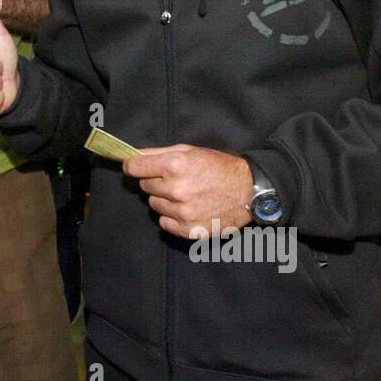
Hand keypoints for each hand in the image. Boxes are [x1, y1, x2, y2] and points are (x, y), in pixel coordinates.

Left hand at [123, 145, 252, 238]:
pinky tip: (188, 209)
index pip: (134, 167)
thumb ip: (158, 152)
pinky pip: (164, 223)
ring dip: (165, 200)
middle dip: (156, 181)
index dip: (134, 166)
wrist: (248, 191)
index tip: (135, 167)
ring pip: (154, 205)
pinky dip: (172, 217)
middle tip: (176, 180)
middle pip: (145, 186)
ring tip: (186, 194)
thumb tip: (132, 157)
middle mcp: (177, 189)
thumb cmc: (219, 167)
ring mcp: (183, 212)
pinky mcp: (190, 230)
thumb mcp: (190, 150)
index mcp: (175, 165)